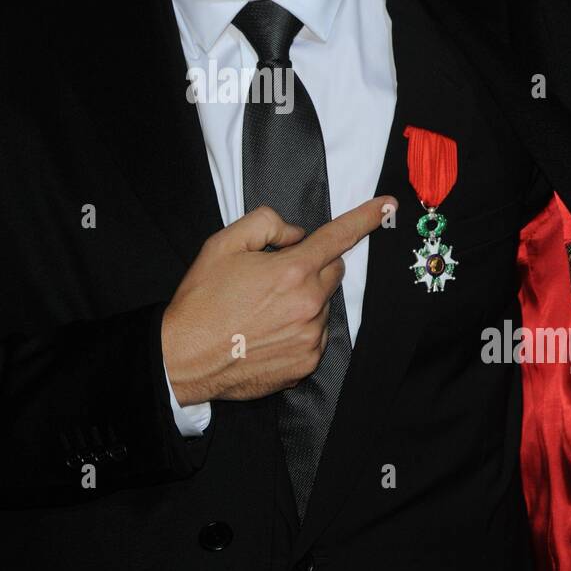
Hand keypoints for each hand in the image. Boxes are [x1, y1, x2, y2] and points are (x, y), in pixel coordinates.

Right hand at [162, 196, 396, 404]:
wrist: (183, 357)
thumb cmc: (201, 300)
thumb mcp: (223, 243)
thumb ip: (267, 224)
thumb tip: (296, 234)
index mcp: (292, 271)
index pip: (339, 236)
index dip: (366, 217)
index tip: (387, 206)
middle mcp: (309, 305)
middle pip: (333, 272)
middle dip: (312, 267)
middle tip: (274, 277)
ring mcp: (310, 338)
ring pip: (323, 306)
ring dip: (304, 301)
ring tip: (263, 311)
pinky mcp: (305, 364)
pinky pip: (315, 336)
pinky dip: (298, 329)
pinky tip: (267, 332)